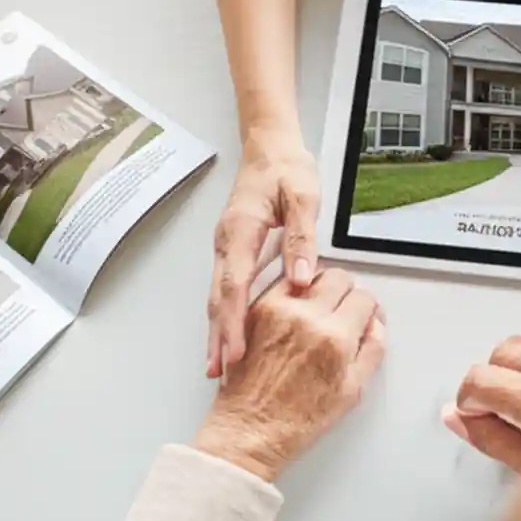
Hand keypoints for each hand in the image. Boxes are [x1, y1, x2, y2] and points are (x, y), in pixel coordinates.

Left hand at [194, 269, 386, 480]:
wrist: (249, 429)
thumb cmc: (294, 420)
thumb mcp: (351, 392)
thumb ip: (372, 351)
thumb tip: (376, 326)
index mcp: (335, 338)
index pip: (364, 298)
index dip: (369, 309)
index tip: (365, 316)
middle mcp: (306, 317)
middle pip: (339, 277)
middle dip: (347, 292)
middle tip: (344, 310)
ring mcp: (277, 310)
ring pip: (309, 274)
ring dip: (319, 286)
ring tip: (318, 311)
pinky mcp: (255, 310)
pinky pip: (280, 282)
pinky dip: (292, 289)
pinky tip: (295, 310)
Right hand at [207, 128, 319, 377]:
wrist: (270, 147)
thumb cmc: (285, 169)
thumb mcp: (302, 197)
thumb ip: (300, 238)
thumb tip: (301, 280)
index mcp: (241, 231)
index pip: (234, 284)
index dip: (234, 322)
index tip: (236, 352)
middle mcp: (227, 244)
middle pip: (218, 299)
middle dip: (218, 338)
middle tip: (221, 374)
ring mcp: (227, 249)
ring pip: (218, 297)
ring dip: (218, 332)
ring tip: (219, 368)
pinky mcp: (234, 252)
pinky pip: (226, 290)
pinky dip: (225, 317)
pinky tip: (231, 337)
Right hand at [443, 336, 520, 471]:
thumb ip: (488, 437)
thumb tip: (457, 418)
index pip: (479, 379)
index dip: (466, 402)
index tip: (471, 418)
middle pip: (499, 353)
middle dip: (487, 381)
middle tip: (490, 411)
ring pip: (520, 348)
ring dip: (508, 373)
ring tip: (514, 407)